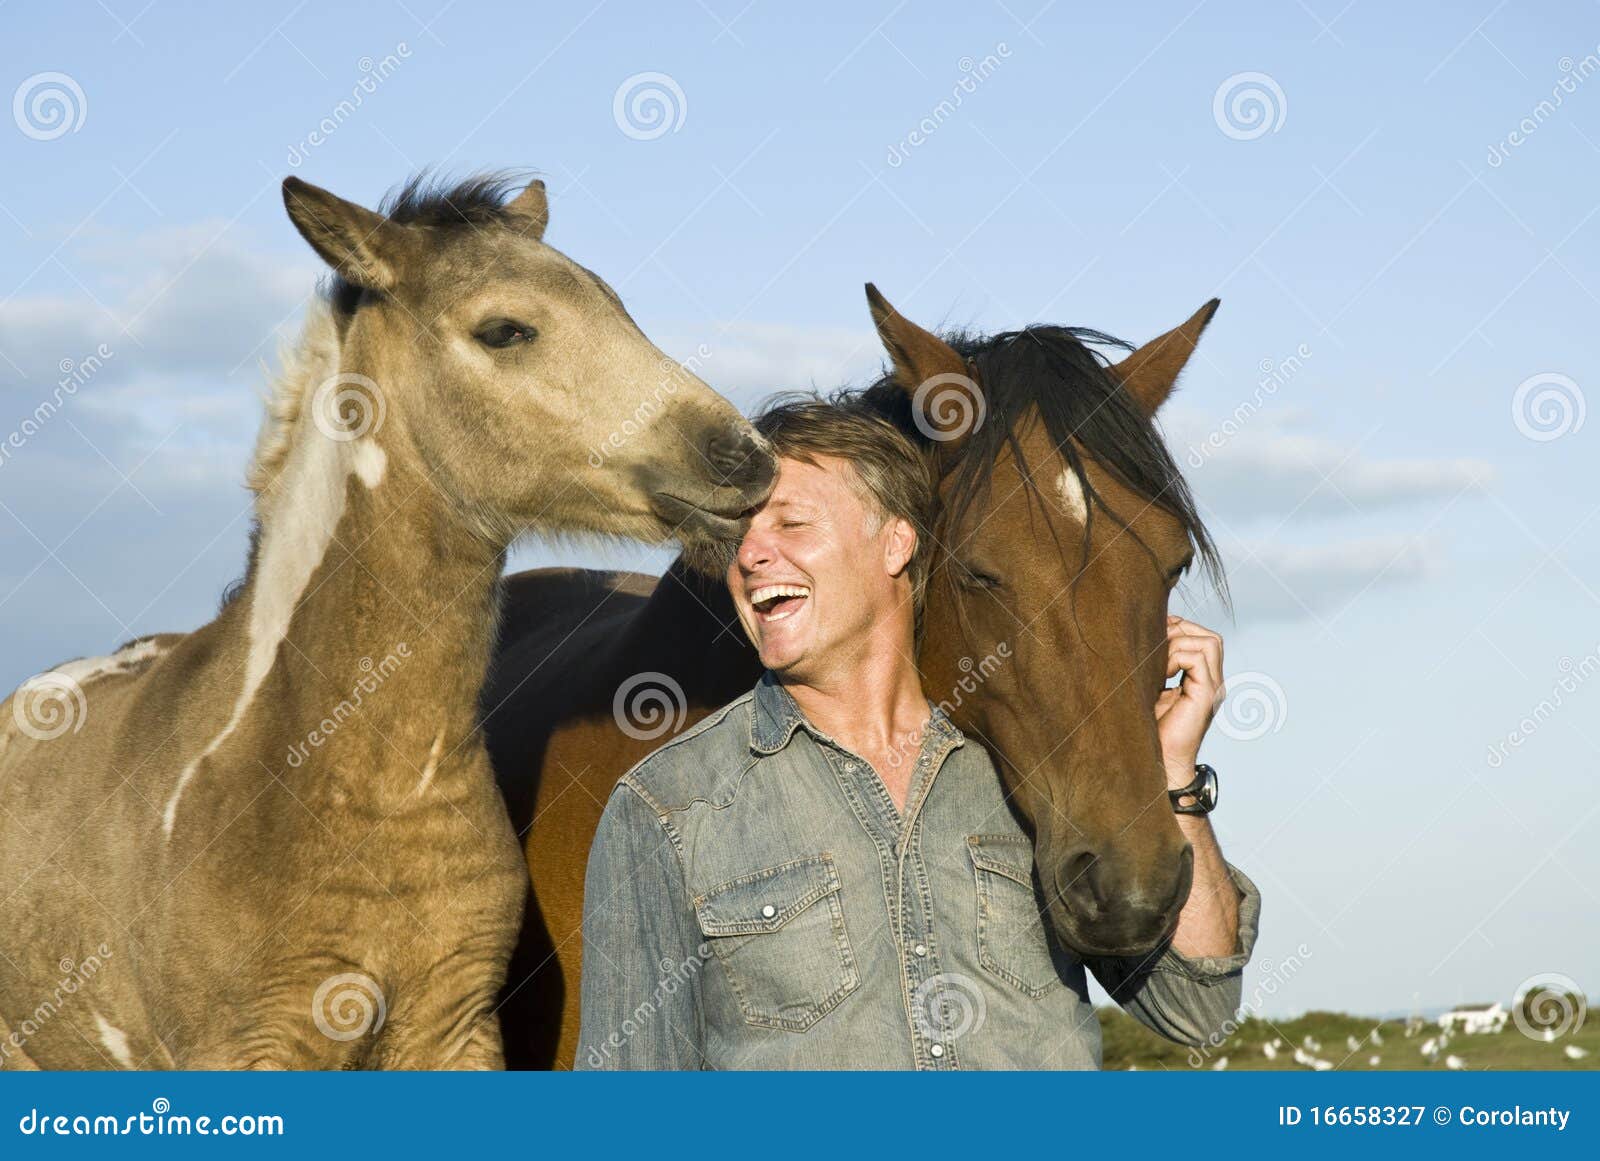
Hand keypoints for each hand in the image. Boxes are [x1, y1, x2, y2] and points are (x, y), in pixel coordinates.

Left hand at [1155, 615, 1223, 786]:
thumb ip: (1159, 666)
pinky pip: (1198, 658)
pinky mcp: (1207, 695)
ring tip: (1160, 663)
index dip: (1182, 629)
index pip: (1204, 640)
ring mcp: (1214, 688)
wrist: (1159, 759)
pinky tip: (1162, 674)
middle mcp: (1214, 682)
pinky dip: (1176, 657)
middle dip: (1183, 630)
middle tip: (1157, 642)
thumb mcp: (1154, 688)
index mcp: (1202, 680)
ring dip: (1179, 643)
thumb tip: (1147, 637)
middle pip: (1211, 637)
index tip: (1155, 633)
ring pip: (1209, 643)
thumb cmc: (1151, 727)